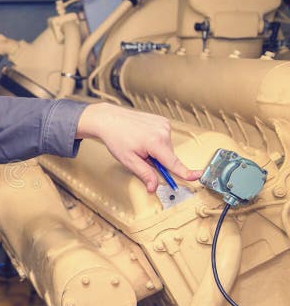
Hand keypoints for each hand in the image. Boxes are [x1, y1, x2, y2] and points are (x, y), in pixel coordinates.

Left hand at [75, 103, 202, 192]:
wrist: (109, 119)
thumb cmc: (116, 138)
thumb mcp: (128, 160)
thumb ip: (144, 173)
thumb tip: (153, 187)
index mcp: (155, 142)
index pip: (173, 163)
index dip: (185, 172)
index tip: (196, 176)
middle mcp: (163, 131)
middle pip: (168, 156)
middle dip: (157, 161)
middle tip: (140, 156)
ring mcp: (164, 124)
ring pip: (166, 148)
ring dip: (156, 151)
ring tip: (140, 144)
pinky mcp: (163, 121)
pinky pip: (164, 138)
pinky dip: (156, 142)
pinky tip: (143, 137)